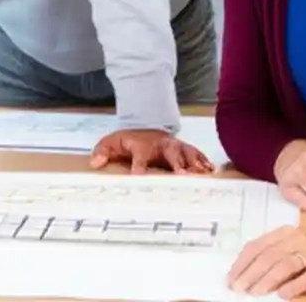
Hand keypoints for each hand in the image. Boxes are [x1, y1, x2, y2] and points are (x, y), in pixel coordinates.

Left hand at [90, 129, 214, 173]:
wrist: (145, 129)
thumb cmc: (128, 141)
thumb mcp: (112, 143)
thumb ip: (102, 151)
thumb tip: (94, 163)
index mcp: (141, 146)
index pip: (140, 156)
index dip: (139, 166)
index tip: (139, 176)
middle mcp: (160, 145)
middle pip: (170, 152)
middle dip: (176, 163)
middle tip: (182, 175)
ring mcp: (174, 146)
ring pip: (186, 152)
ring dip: (194, 162)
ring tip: (203, 173)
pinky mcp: (183, 150)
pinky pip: (196, 154)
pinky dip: (203, 161)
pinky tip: (211, 170)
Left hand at [228, 225, 305, 298]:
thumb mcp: (295, 245)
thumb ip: (274, 253)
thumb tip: (247, 272)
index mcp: (285, 233)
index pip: (257, 246)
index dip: (242, 262)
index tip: (231, 277)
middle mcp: (297, 240)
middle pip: (268, 256)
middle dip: (250, 273)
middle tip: (238, 287)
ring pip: (285, 265)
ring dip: (267, 280)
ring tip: (254, 292)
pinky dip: (295, 285)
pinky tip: (283, 295)